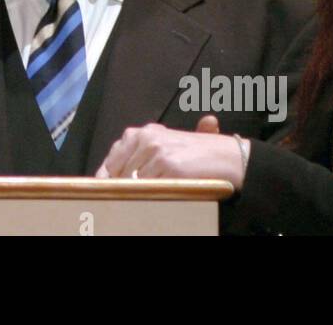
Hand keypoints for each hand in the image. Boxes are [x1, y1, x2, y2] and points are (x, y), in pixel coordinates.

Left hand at [94, 120, 248, 189]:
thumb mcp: (165, 148)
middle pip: (118, 173)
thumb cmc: (197, 156)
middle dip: (120, 188)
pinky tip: (158, 197)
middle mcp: (146, 138)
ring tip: (141, 200)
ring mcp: (156, 151)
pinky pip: (150, 188)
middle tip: (119, 199)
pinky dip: (151, 196)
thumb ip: (138, 158)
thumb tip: (108, 177)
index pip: (111, 160)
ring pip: (132, 183)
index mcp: (142, 133)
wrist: (229, 157)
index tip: (103, 190)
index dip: (105, 178)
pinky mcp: (168, 165)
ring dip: (135, 194)